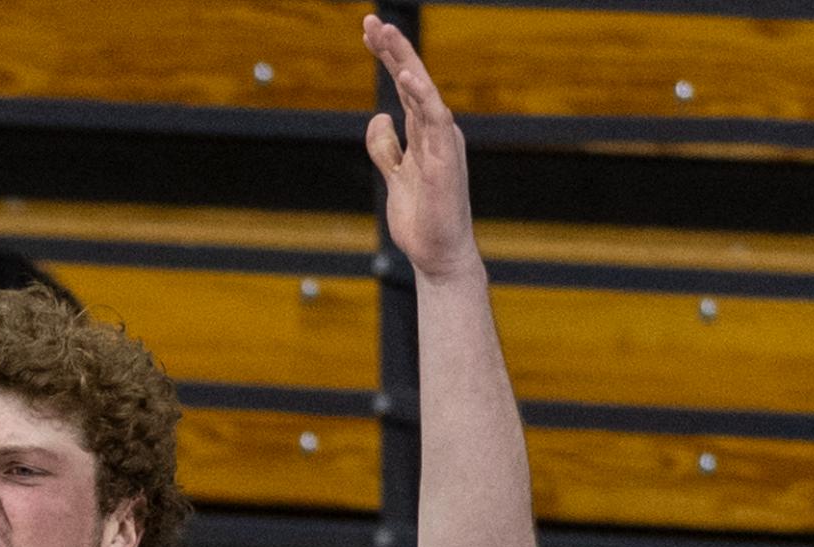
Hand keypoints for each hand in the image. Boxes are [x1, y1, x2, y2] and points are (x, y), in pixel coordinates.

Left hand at [363, 16, 479, 280]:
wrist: (438, 255)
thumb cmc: (422, 219)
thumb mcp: (394, 177)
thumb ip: (386, 149)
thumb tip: (378, 117)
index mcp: (425, 133)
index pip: (404, 86)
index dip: (389, 57)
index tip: (368, 31)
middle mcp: (436, 132)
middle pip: (412, 80)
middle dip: (393, 49)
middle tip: (371, 21)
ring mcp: (442, 144)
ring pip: (423, 92)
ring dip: (405, 62)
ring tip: (386, 34)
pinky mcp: (445, 161)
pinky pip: (435, 122)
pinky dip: (423, 98)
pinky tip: (407, 78)